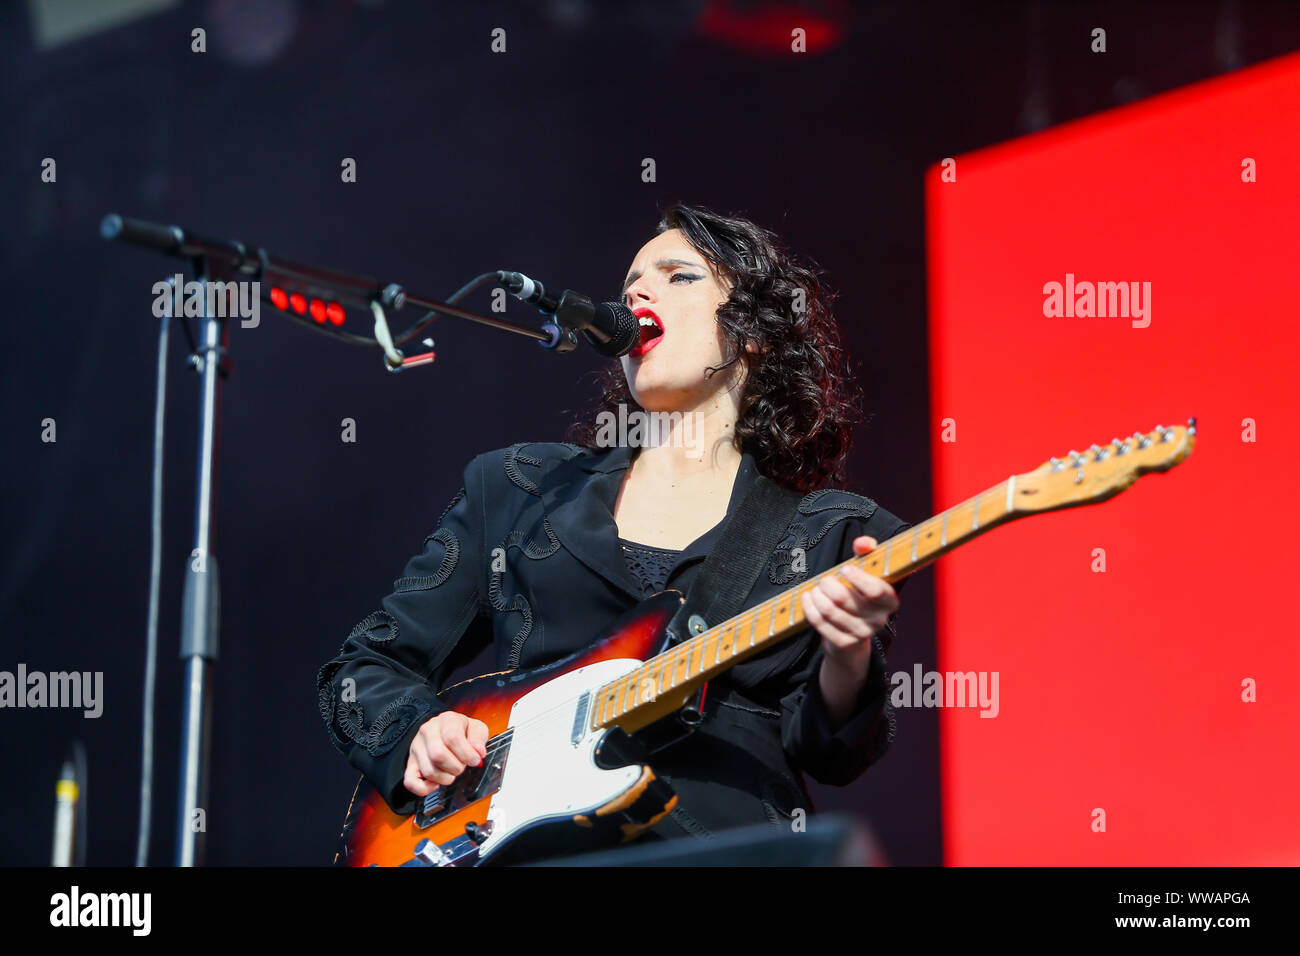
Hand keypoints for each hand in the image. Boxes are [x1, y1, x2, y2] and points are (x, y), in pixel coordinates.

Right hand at [403, 711, 489, 796]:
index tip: (474, 760)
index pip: (452, 737)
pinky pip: (411, 782)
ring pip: (429, 771)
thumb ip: (479, 738)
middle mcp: (428, 731)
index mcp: (446, 720)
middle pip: (438, 755)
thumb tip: (478, 752)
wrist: (444, 731)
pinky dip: (425, 788)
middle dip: (456, 767)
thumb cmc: (461, 731)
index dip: (467, 754)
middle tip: (462, 766)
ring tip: (451, 771)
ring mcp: (417, 747)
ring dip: (446, 778)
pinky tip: (436, 784)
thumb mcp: (476, 728)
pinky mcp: (410, 763)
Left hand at [800, 535, 898, 682]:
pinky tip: (808, 599)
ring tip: (815, 589)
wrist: (853, 633)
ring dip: (816, 595)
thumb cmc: (860, 594)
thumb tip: (862, 543)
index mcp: (889, 601)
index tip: (844, 568)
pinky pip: (820, 623)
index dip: (857, 578)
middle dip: (827, 584)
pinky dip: (809, 608)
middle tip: (824, 580)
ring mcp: (861, 634)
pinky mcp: (843, 643)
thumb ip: (866, 552)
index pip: (876, 591)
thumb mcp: (866, 571)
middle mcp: (879, 619)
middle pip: (844, 599)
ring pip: (829, 611)